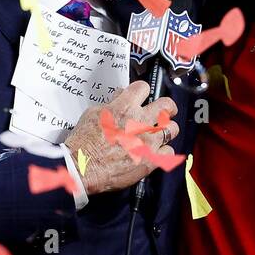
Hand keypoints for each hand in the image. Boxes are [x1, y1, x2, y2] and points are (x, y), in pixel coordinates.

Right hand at [64, 82, 178, 195]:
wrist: (82, 167)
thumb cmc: (84, 143)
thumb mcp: (92, 114)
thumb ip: (110, 104)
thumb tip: (118, 97)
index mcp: (125, 107)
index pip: (143, 87)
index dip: (142, 91)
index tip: (142, 95)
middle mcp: (140, 121)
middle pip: (167, 105)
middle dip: (167, 107)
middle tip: (166, 111)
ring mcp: (148, 141)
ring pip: (172, 129)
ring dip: (167, 129)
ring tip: (162, 132)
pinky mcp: (151, 160)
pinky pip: (169, 151)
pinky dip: (163, 152)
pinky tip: (156, 152)